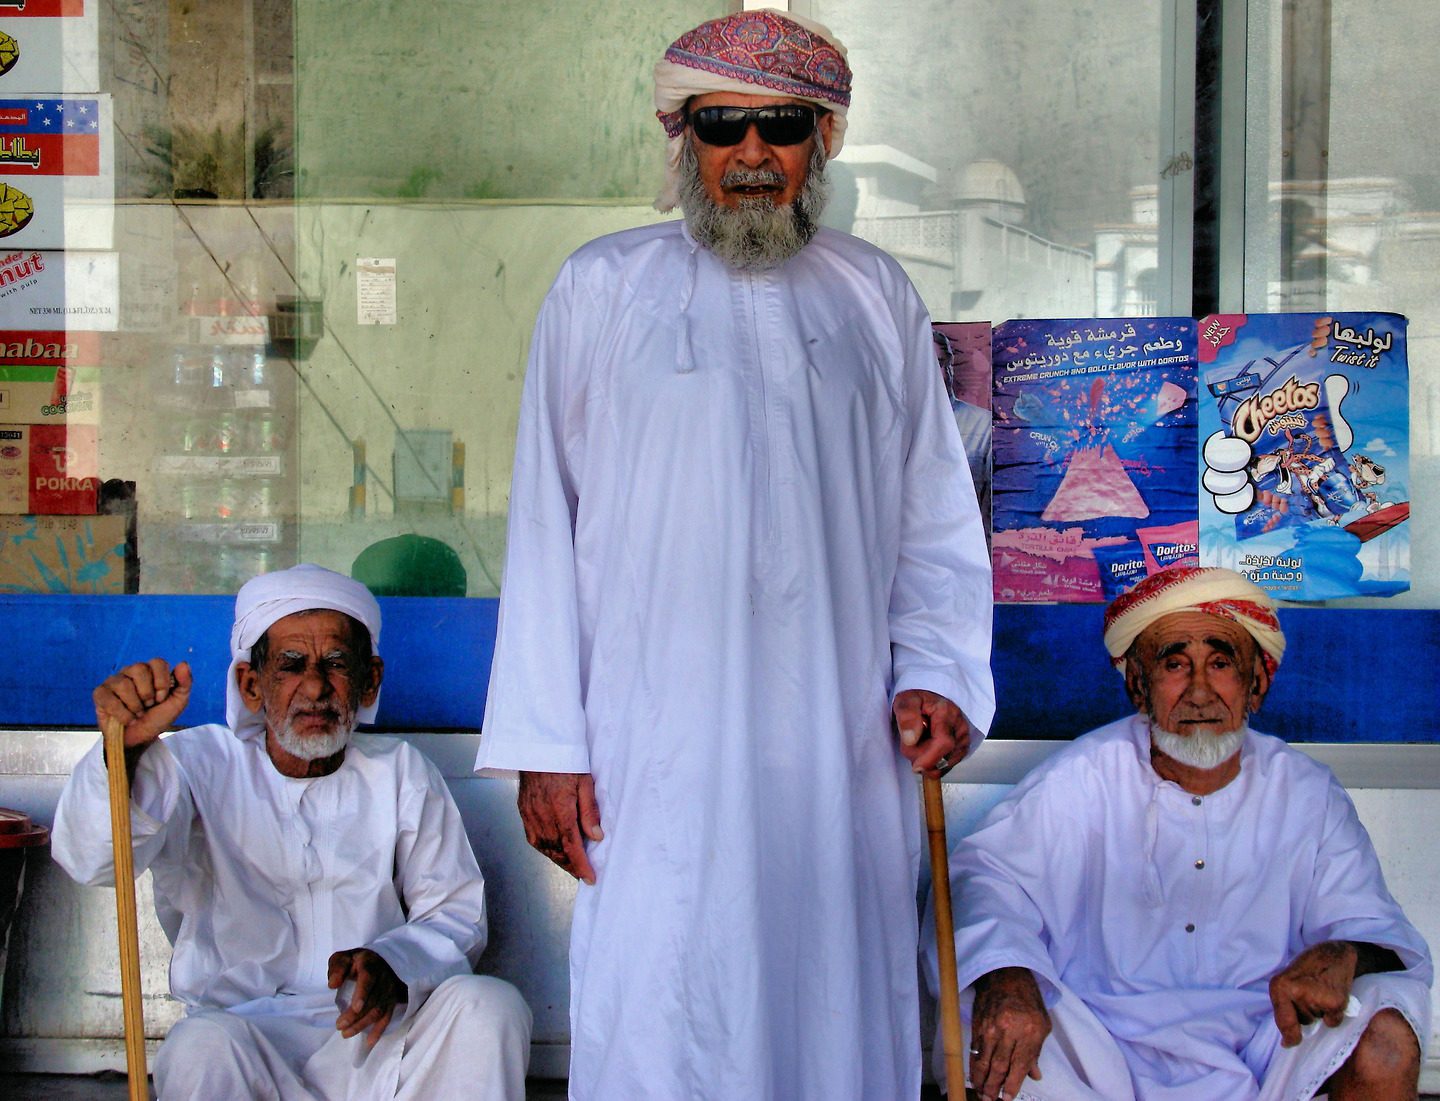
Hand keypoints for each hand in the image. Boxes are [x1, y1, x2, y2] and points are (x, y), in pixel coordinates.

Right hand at [94, 660, 192, 750]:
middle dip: (147, 693)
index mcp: (150, 670)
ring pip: (123, 684)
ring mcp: (113, 681)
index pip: (157, 662)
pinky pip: (109, 698)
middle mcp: (130, 671)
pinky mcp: (100, 693)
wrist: (141, 738)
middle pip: (139, 669)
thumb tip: (183, 663)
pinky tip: (127, 719)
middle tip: (148, 705)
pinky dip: (121, 713)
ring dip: (135, 705)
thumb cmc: (158, 717)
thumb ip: (185, 683)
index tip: (161, 698)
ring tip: (138, 713)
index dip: (161, 682)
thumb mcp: (178, 702)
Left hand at [328, 947, 406, 1046]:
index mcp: (370, 964)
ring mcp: (389, 990)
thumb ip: (337, 968)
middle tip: (339, 1026)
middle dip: (356, 1016)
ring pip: (379, 1010)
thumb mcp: (343, 957)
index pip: (369, 979)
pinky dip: (379, 1031)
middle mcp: (384, 977)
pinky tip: (369, 1042)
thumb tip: (332, 984)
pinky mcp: (391, 1001)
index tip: (356, 1008)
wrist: (379, 959)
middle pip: (373, 999)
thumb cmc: (355, 961)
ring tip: (346, 1033)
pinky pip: (387, 1017)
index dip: (363, 994)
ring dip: (363, 1024)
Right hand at [518, 771, 602, 884]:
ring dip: (558, 860)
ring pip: (544, 847)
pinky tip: (554, 851)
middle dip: (571, 866)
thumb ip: (590, 811)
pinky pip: (533, 839)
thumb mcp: (585, 783)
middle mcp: (542, 815)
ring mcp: (530, 815)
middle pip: (557, 851)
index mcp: (560, 808)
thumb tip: (596, 836)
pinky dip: (545, 849)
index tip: (590, 877)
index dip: (581, 865)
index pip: (571, 845)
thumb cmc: (564, 762)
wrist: (537, 748)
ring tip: (572, 865)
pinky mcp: (523, 812)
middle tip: (584, 874)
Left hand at [892, 689, 968, 775]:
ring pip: (945, 764)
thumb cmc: (916, 702)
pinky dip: (934, 763)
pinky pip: (947, 766)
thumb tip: (911, 739)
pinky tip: (928, 749)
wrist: (927, 702)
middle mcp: (959, 725)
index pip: (944, 742)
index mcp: (946, 711)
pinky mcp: (962, 748)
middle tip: (910, 744)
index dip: (930, 758)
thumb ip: (906, 717)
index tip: (916, 766)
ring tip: (920, 743)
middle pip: (944, 756)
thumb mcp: (904, 701)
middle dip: (922, 758)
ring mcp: (963, 738)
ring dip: (927, 761)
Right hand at [969, 966, 1048, 1100]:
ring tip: (981, 1094)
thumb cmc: (1028, 1001)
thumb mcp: (1042, 1025)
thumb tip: (1034, 1075)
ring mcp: (992, 1026)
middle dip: (994, 1087)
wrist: (1007, 975)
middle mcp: (1010, 1030)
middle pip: (999, 1066)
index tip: (1007, 1098)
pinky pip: (975, 1050)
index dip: (1012, 1085)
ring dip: (981, 1080)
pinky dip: (974, 1065)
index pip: (1019, 1066)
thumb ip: (1036, 1052)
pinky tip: (974, 1076)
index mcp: (1030, 1032)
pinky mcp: (979, 1024)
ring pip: (984, 1060)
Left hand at [1270, 940, 1357, 1046]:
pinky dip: (1335, 1014)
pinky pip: (1333, 1021)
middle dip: (1307, 1011)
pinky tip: (1334, 995)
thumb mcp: (1286, 981)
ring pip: (1317, 1020)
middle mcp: (1295, 992)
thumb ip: (1284, 1006)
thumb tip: (1288, 1042)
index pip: (1283, 1021)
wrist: (1334, 953)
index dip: (1288, 1036)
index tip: (1289, 1043)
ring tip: (1321, 989)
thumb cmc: (1309, 968)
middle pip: (1302, 1021)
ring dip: (1320, 1010)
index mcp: (1279, 986)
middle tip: (1312, 990)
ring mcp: (1315, 997)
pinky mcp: (1334, 1001)